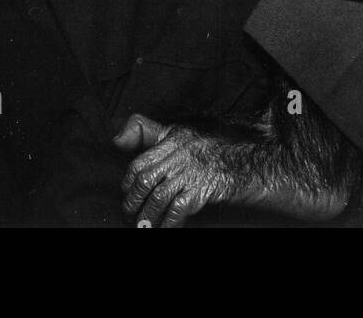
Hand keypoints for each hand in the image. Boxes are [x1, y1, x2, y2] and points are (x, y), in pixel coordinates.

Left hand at [114, 112, 230, 228]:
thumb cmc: (212, 149)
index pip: (140, 160)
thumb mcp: (181, 133)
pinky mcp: (202, 190)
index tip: (126, 193)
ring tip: (144, 227)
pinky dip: (168, 223)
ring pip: (158, 197)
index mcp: (172, 140)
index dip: (128, 180)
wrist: (246, 162)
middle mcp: (179, 154)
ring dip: (147, 217)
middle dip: (134, 202)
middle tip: (130, 214)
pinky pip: (177, 209)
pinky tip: (165, 229)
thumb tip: (116, 140)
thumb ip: (149, 133)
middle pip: (145, 179)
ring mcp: (190, 172)